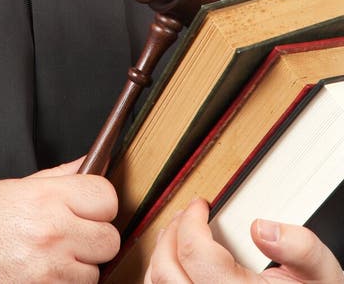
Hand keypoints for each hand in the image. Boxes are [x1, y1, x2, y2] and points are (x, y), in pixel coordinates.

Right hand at [0, 157, 119, 282]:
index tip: (94, 206)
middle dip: (97, 236)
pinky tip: (50, 269)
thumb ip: (63, 176)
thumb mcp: (23, 186)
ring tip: (58, 253)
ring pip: (96, 269)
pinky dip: (69, 282)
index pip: (106, 197)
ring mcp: (51, 266)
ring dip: (83, 264)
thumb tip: (94, 161)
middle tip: (78, 233)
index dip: (102, 202)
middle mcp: (53, 231)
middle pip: (109, 238)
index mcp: (48, 197)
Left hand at [144, 198, 342, 283]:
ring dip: (162, 256)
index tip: (200, 205)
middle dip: (172, 233)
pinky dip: (165, 277)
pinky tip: (178, 264)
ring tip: (177, 234)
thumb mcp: (320, 273)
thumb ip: (299, 247)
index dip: (192, 219)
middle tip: (186, 214)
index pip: (194, 252)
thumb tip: (261, 227)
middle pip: (167, 270)